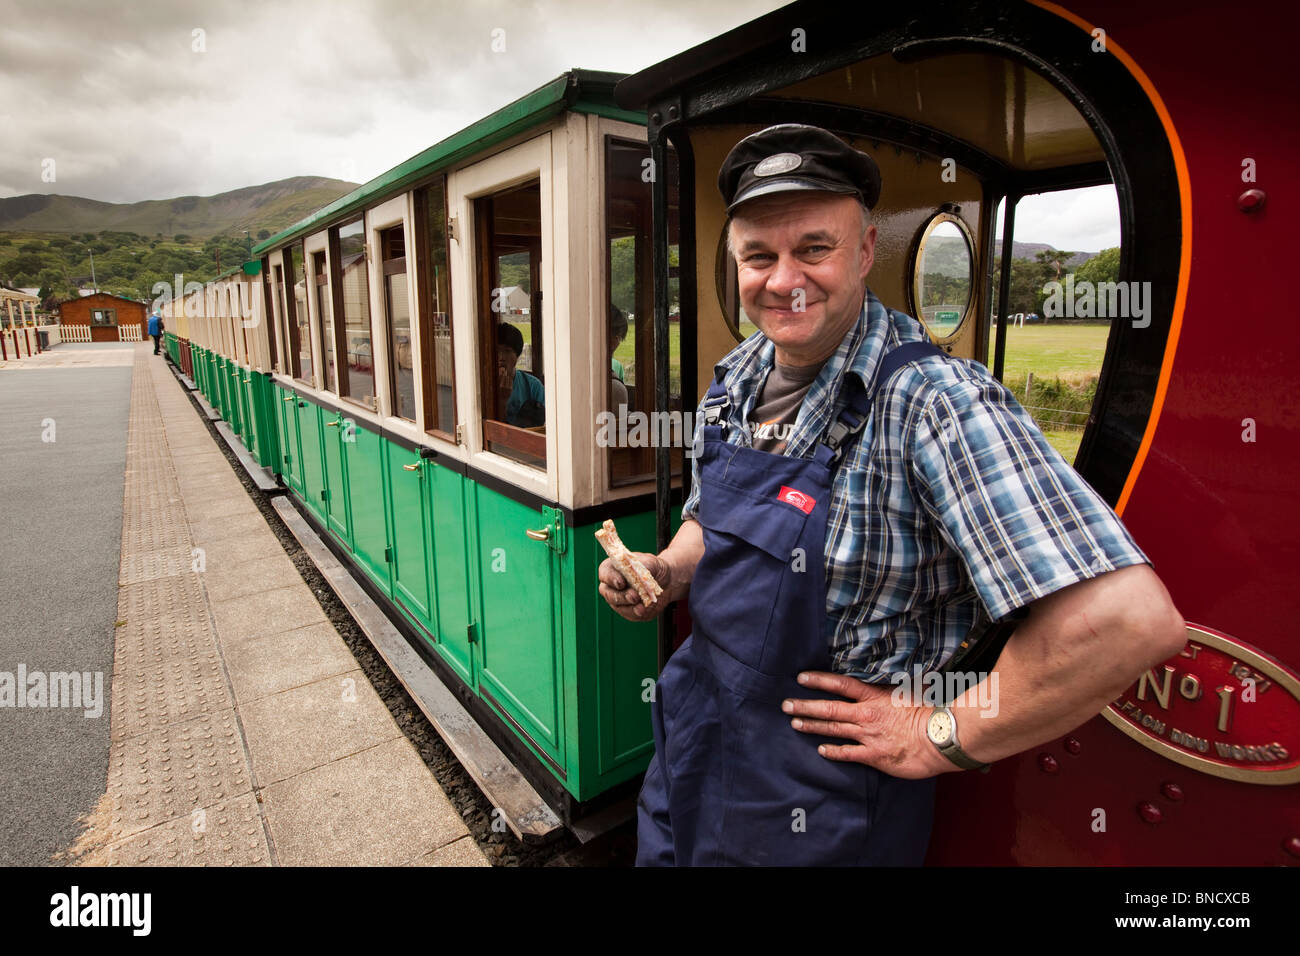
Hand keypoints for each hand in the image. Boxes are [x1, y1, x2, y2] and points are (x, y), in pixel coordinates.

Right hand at [598, 552, 671, 621]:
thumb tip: (640, 576)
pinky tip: (642, 609)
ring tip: (641, 604)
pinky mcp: (628, 611)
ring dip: (629, 605)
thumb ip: (644, 567)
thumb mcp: (651, 562)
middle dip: (621, 596)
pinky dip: (636, 612)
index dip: (611, 578)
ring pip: (618, 605)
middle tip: (634, 596)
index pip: (605, 573)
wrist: (666, 582)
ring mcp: (619, 599)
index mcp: (613, 568)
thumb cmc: (654, 568)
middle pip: (608, 593)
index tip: (621, 582)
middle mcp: (612, 585)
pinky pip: (629, 614)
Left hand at [782, 671, 954, 778]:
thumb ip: (898, 679)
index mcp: (874, 696)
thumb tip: (899, 662)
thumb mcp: (913, 687)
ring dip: (812, 726)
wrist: (941, 739)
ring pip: (833, 729)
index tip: (801, 678)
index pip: (840, 685)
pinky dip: (833, 752)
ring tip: (794, 724)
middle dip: (805, 706)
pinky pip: (848, 753)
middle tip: (785, 705)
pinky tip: (821, 750)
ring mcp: (868, 736)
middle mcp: (866, 715)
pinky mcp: (874, 756)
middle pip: (828, 708)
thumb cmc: (930, 711)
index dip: (819, 680)